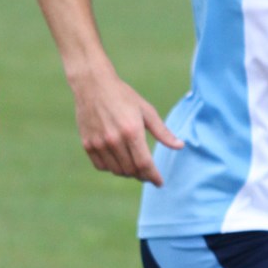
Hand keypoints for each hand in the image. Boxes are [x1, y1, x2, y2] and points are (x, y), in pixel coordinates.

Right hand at [73, 70, 182, 184]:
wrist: (92, 84)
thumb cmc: (123, 96)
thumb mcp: (146, 110)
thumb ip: (163, 132)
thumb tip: (180, 146)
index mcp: (132, 131)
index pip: (144, 164)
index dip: (153, 177)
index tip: (159, 182)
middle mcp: (114, 140)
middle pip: (131, 170)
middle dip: (142, 175)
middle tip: (148, 173)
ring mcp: (99, 143)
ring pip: (117, 170)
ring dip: (128, 172)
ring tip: (134, 166)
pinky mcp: (87, 144)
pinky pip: (101, 166)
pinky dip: (112, 168)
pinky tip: (118, 160)